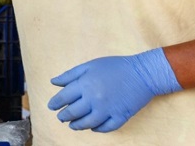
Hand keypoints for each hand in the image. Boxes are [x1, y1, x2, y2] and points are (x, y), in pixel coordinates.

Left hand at [48, 48, 181, 131]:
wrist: (143, 73)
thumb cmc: (115, 66)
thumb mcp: (89, 65)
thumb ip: (70, 75)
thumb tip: (53, 82)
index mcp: (85, 84)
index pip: (64, 98)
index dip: (55, 103)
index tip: (51, 107)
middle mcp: (94, 99)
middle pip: (73, 112)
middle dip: (64, 116)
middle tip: (60, 118)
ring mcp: (108, 109)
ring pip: (87, 123)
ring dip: (77, 125)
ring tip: (72, 125)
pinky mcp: (121, 116)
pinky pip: (106, 128)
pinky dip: (97, 129)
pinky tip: (92, 127)